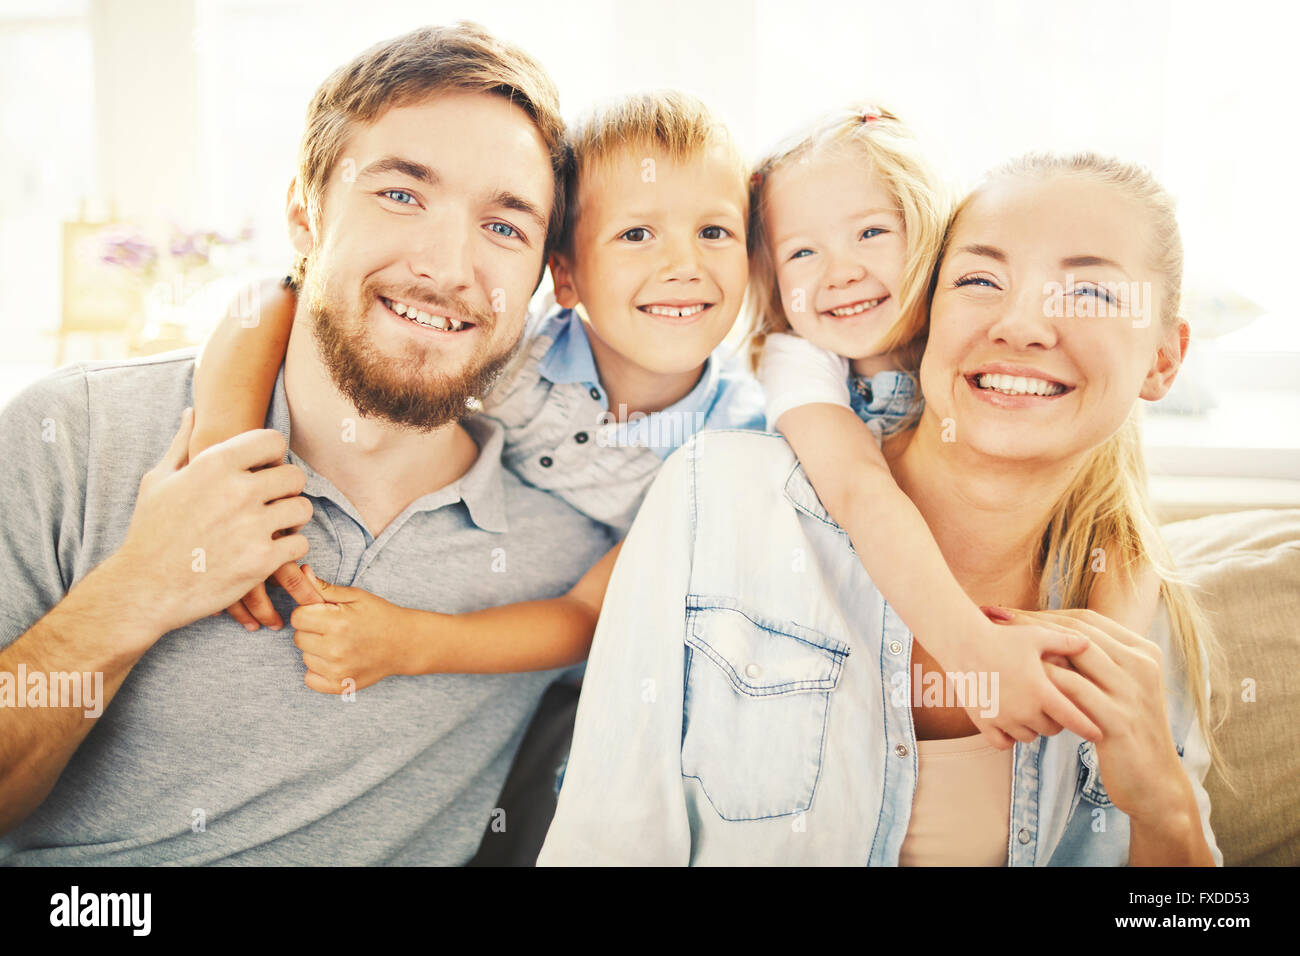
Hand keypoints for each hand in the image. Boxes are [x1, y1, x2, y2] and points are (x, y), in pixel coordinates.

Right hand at [111, 408, 312, 644]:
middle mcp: (238, 490)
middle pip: (294, 476)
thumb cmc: (149, 531)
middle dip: (286, 489)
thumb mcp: (158, 480)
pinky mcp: (262, 560)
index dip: (272, 456)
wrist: (144, 587)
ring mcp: (252, 526)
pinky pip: (299, 544)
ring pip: (302, 509)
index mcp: (214, 463)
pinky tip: (271, 552)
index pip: (273, 441)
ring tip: (274, 527)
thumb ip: (183, 443)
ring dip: (291, 519)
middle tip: (272, 503)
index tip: (264, 471)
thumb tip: (193, 412)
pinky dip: (289, 549)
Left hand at [288, 566, 428, 694]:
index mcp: (338, 623)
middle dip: (311, 630)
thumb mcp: (356, 596)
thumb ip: (325, 588)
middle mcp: (336, 649)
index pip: (297, 617)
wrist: (405, 643)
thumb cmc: (380, 616)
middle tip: (333, 628)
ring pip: (305, 657)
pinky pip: (310, 679)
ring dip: (316, 650)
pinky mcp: (339, 686)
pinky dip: (318, 670)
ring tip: (338, 644)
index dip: (308, 612)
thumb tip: (301, 573)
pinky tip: (334, 661)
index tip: (323, 613)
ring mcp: (337, 671)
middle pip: (298, 638)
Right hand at [955, 609, 1100, 748]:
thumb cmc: (1002, 637)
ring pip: (1028, 737)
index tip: (1097, 735)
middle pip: (1051, 729)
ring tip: (1030, 712)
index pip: (1073, 719)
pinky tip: (1010, 723)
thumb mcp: (1037, 636)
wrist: (963, 643)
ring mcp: (1002, 718)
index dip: (1089, 729)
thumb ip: (1066, 642)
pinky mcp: (982, 722)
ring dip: (1033, 728)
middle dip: (1056, 721)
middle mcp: (1024, 710)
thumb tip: (1090, 642)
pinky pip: (1002, 743)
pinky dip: (1009, 737)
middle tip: (1054, 708)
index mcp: (1041, 692)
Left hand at [1013, 608, 1193, 823]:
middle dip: (1034, 622)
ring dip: (1035, 646)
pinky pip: (1076, 690)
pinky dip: (1048, 679)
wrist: (1153, 780)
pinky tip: (1020, 677)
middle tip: (998, 618)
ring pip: (1077, 654)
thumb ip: (1096, 661)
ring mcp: (1132, 691)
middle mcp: (1141, 664)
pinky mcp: (1119, 718)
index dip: (1046, 613)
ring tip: (1001, 643)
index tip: (1011, 612)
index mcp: (1142, 650)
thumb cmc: (1125, 730)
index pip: (1087, 620)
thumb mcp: (1118, 688)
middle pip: (1078, 632)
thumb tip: (1052, 635)